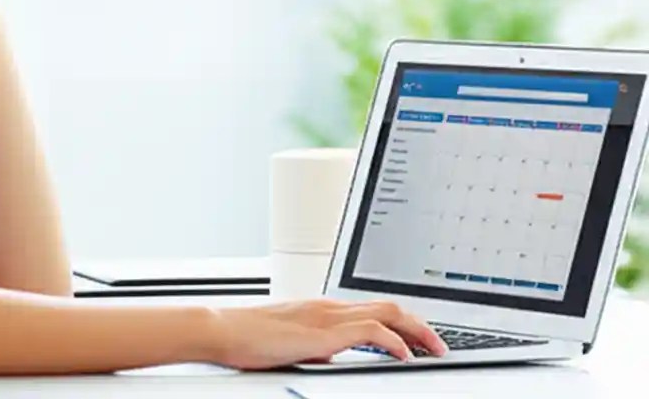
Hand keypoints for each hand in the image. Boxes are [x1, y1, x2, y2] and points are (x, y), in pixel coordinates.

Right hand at [201, 299, 447, 369]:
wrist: (222, 329)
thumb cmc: (246, 337)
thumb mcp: (292, 343)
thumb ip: (316, 346)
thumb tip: (332, 356)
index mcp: (323, 308)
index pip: (374, 309)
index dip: (404, 322)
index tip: (421, 339)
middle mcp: (329, 307)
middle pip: (389, 305)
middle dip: (421, 325)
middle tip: (439, 345)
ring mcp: (327, 316)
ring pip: (387, 313)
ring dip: (417, 331)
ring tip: (434, 349)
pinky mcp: (323, 333)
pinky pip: (370, 331)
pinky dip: (394, 341)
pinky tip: (404, 355)